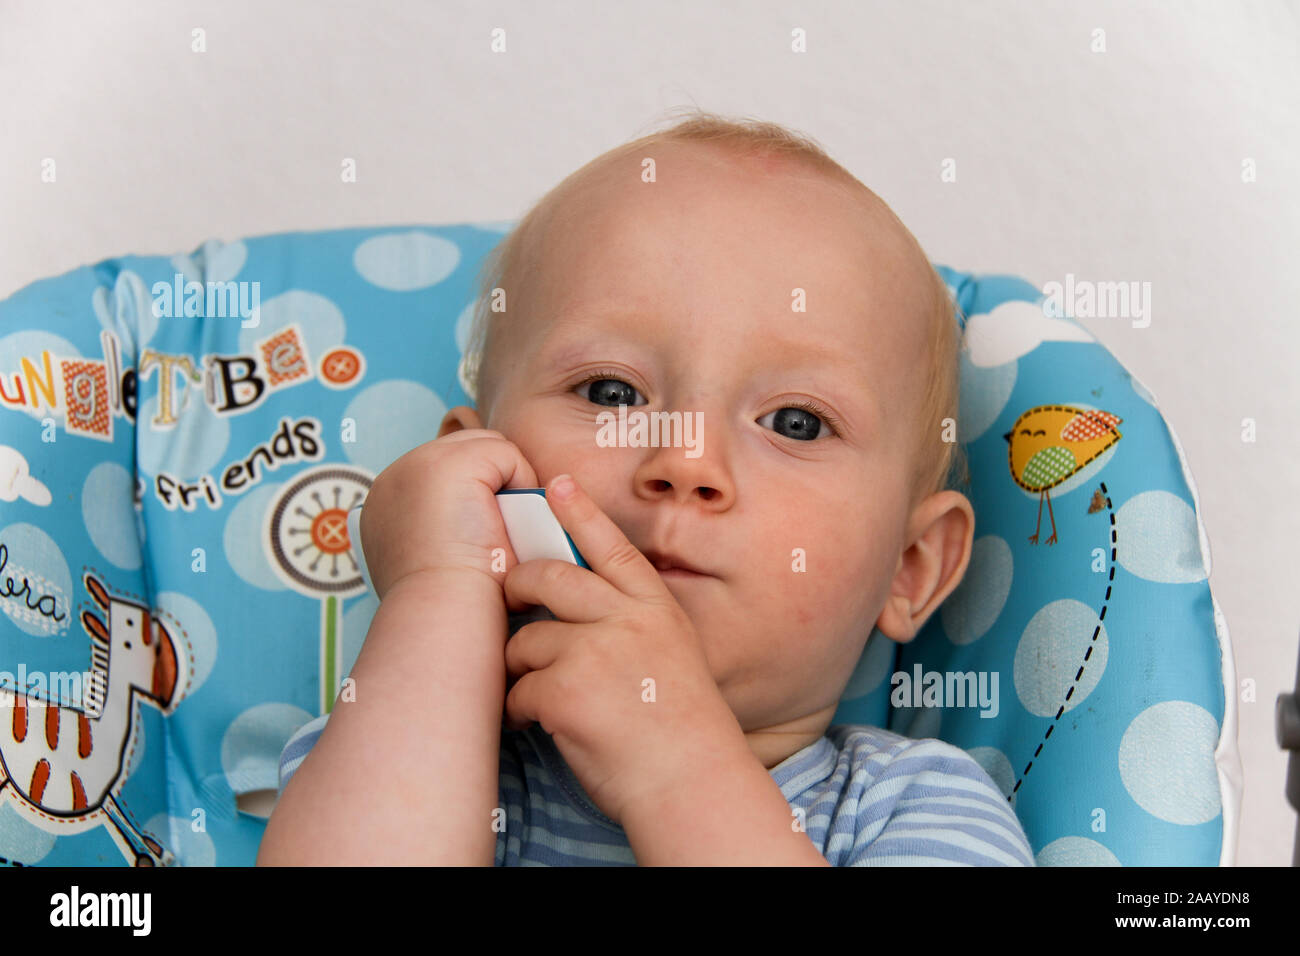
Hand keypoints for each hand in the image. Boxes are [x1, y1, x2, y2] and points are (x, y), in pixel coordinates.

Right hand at [358, 427, 539, 599]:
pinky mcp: (450, 461)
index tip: (488, 536)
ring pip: (487, 450)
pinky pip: (505, 453)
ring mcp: (417, 462)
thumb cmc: (453, 607)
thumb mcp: (439, 563)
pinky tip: (511, 520)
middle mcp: (393, 478)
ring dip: (507, 485)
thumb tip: (494, 520)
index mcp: (386, 505)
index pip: (445, 474)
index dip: (477, 496)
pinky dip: (521, 483)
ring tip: (509, 528)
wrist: (444, 615)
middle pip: (467, 453)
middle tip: (504, 531)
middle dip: (494, 484)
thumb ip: (451, 531)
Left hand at [501, 473, 747, 825]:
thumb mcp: (672, 657)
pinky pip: (518, 687)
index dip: (581, 511)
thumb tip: (577, 613)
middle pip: (550, 576)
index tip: (558, 483)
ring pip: (525, 639)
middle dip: (518, 584)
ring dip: (520, 667)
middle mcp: (628, 620)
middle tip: (509, 598)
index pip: (613, 548)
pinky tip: (538, 724)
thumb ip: (632, 626)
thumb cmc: (681, 731)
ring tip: (540, 696)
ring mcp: (595, 651)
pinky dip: (519, 709)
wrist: (692, 783)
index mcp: (656, 609)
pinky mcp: (565, 689)